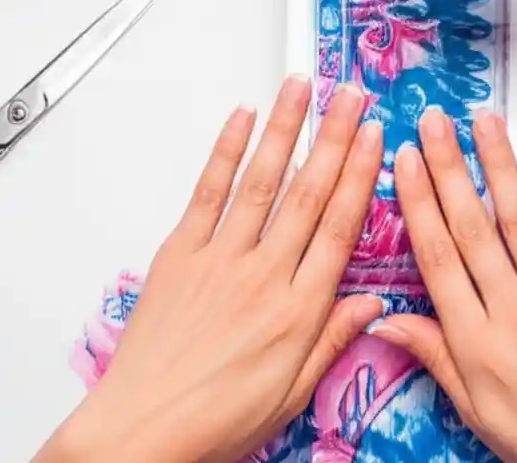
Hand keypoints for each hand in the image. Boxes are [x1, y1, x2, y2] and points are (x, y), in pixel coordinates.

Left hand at [36, 76, 383, 462]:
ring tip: (302, 87)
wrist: (142, 432)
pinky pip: (206, 193)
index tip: (375, 138)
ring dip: (285, 128)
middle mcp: (263, 275)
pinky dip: (225, 152)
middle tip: (351, 95)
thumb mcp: (294, 393)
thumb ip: (333, 339)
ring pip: (261, 181)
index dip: (360, 176)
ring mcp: (219, 259)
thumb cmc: (215, 420)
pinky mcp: (179, 256)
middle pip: (309, 192)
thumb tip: (374, 304)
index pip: (340, 227)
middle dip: (333, 136)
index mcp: (298, 310)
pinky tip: (242, 119)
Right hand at [368, 107, 516, 462]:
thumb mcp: (474, 408)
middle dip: (448, 167)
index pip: (436, 257)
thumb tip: (385, 321)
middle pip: (471, 226)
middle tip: (432, 124)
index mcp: (477, 342)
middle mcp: (514, 312)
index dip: (417, 204)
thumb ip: (433, 355)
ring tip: (481, 122)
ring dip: (496, 164)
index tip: (403, 165)